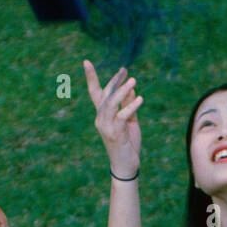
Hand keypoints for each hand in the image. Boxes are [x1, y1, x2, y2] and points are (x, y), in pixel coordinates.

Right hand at [84, 60, 142, 179]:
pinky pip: (122, 116)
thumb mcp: (129, 121)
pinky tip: (140, 99)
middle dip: (114, 81)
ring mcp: (106, 126)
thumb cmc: (127, 143)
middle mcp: (100, 119)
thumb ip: (128, 105)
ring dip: (122, 91)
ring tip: (133, 81)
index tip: (86, 62)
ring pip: (111, 104)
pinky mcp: (115, 133)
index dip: (91, 78)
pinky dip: (131, 106)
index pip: (95, 93)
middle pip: (105, 95)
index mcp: (102, 115)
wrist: (126, 165)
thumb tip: (130, 89)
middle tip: (124, 70)